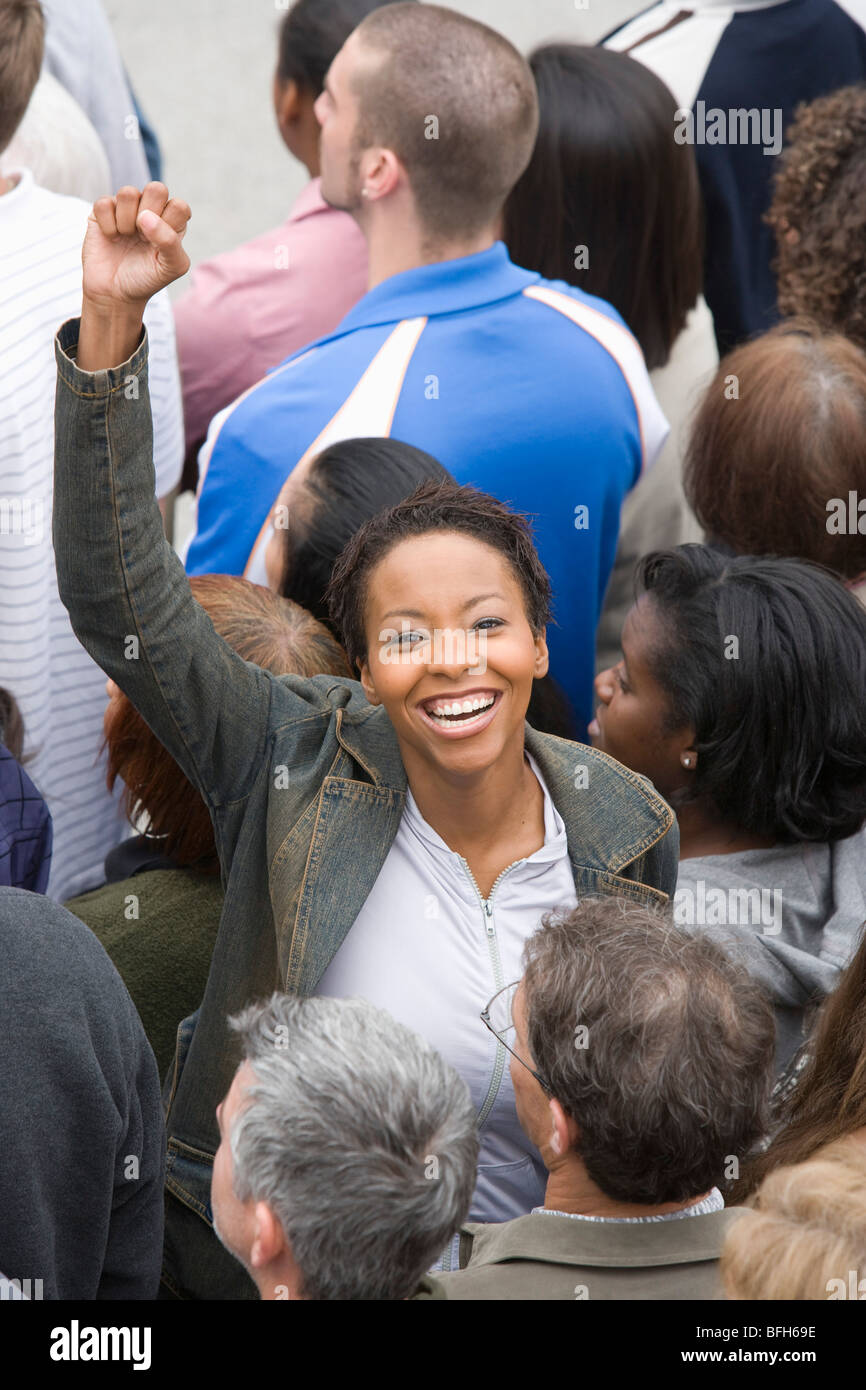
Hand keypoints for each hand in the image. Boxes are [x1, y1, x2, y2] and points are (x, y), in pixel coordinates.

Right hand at [82, 183, 190, 311]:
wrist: (115, 293)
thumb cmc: (146, 279)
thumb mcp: (171, 268)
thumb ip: (170, 242)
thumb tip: (145, 216)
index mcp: (172, 221)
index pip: (179, 205)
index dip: (169, 225)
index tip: (159, 245)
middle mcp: (151, 210)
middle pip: (157, 188)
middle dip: (149, 215)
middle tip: (142, 237)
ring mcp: (127, 208)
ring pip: (128, 192)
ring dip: (126, 221)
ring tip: (126, 237)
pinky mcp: (103, 211)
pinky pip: (104, 203)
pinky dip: (107, 225)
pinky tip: (111, 237)